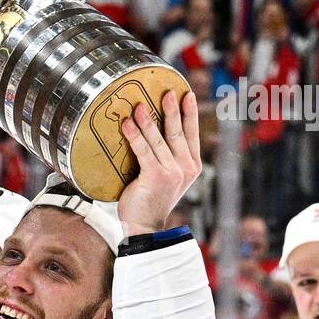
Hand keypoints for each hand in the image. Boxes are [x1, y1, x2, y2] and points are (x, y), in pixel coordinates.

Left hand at [117, 90, 200, 234]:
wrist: (145, 226)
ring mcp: (172, 172)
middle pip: (178, 132)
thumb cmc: (151, 200)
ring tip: (140, 105)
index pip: (192, 134)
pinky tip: (127, 124)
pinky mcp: (155, 176)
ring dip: (148, 120)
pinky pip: (143, 150)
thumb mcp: (167, 177)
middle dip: (173, 110)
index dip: (190, 113)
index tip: (187, 94)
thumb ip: (167, 157)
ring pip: (159, 140)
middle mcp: (185, 168)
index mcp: (192, 166)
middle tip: (167, 92)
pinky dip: (134, 135)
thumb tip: (153, 131)